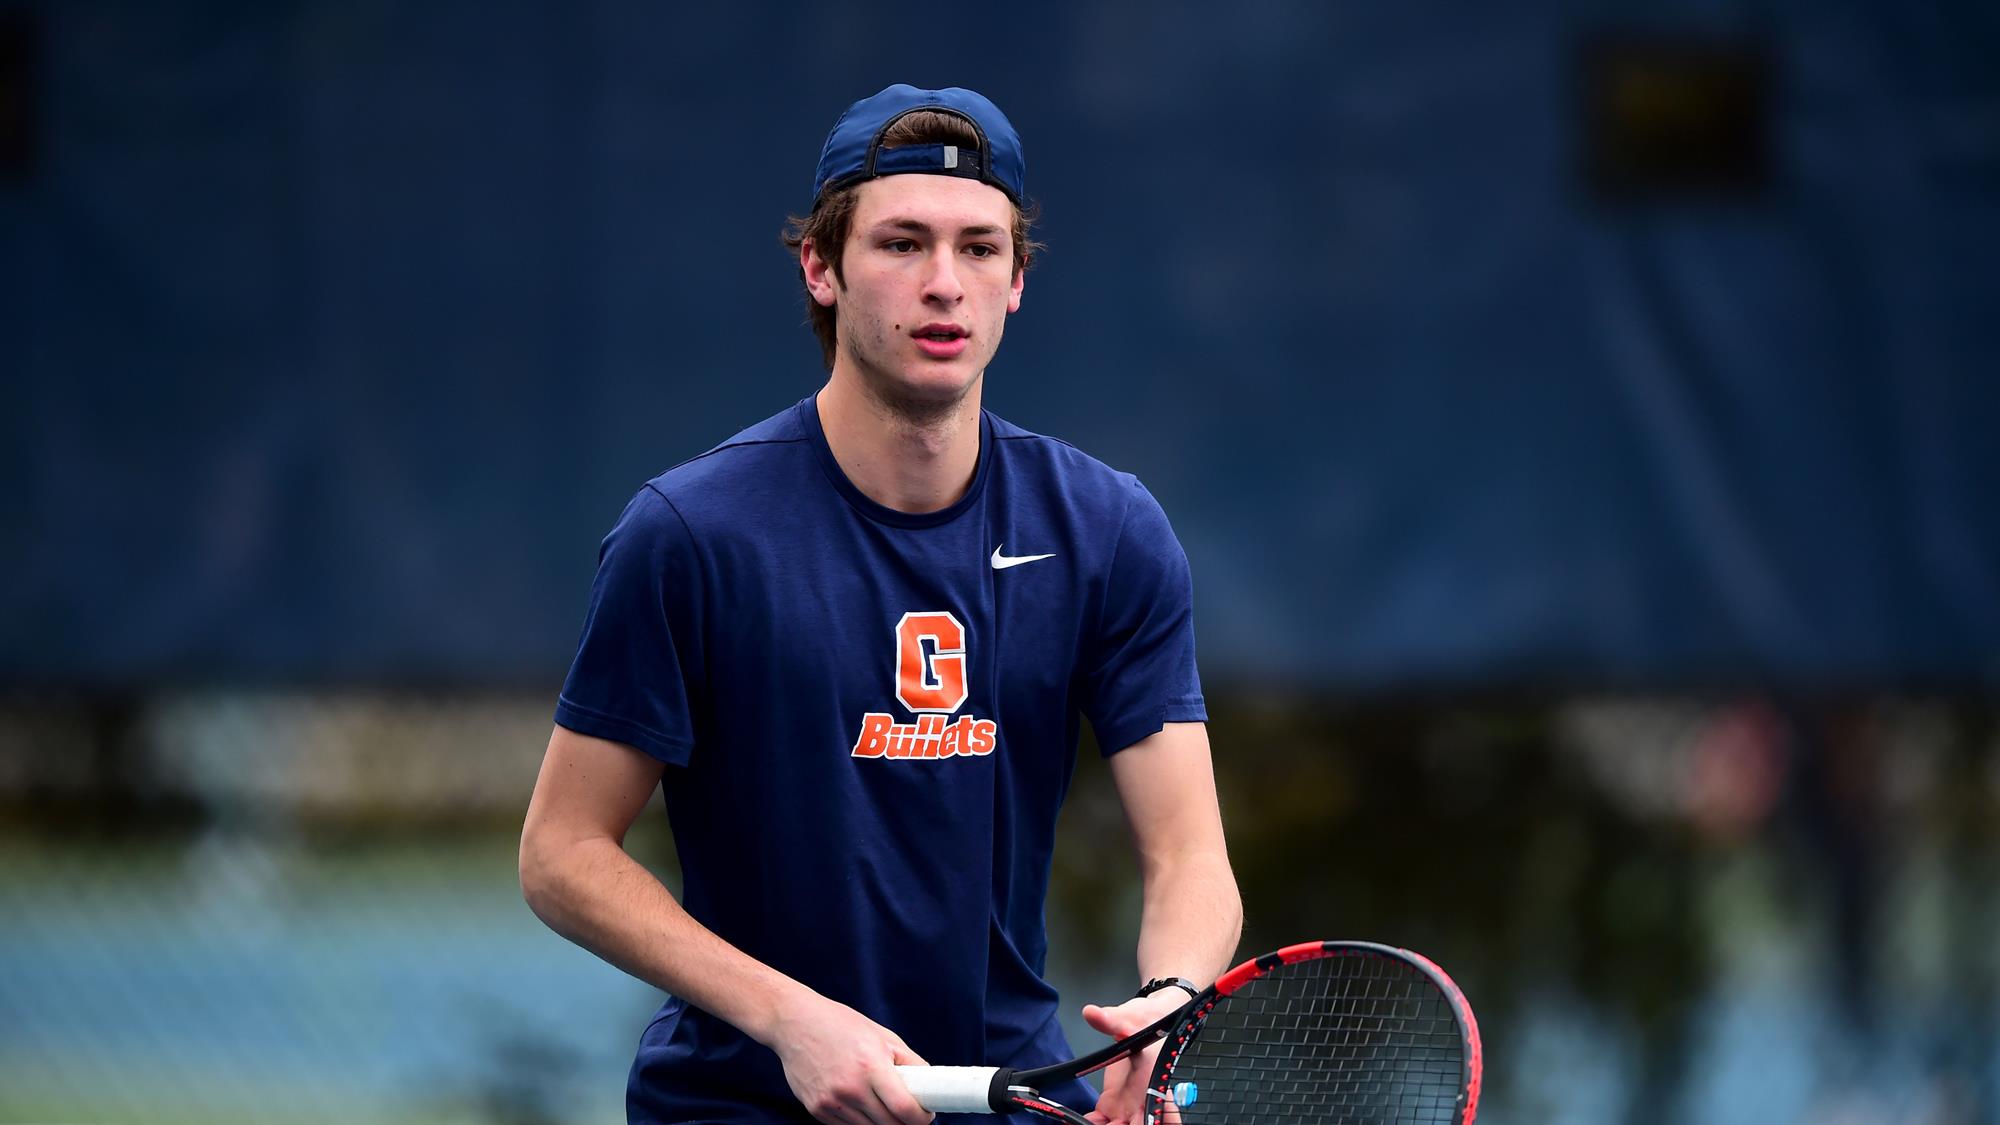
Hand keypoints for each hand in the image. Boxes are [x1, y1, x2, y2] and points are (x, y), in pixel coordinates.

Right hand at [767, 994, 934, 1124]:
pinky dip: (860, 1120)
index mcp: (871, 1066)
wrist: (794, 1023)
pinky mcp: (817, 1110)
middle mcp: (851, 1088)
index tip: (926, 1116)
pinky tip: (860, 1102)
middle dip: (905, 1123)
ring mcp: (832, 1102)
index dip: (921, 1119)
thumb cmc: (841, 1025)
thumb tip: (930, 1086)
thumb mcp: (882, 1036)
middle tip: (909, 1112)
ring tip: (884, 1104)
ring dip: (883, 1123)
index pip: (905, 1109)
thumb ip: (910, 1062)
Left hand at [1079, 989, 1190, 1124]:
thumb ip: (1111, 1018)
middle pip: (1138, 1123)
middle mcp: (1142, 1097)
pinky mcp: (1112, 1102)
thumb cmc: (1147, 1020)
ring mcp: (1127, 1103)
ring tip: (1083, 1124)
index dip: (1148, 1119)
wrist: (1144, 1020)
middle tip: (1106, 1121)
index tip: (1127, 1120)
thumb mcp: (1130, 1017)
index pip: (1159, 1111)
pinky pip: (1101, 1121)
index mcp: (1154, 1081)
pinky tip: (1078, 1121)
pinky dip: (1090, 1123)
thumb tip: (1093, 1013)